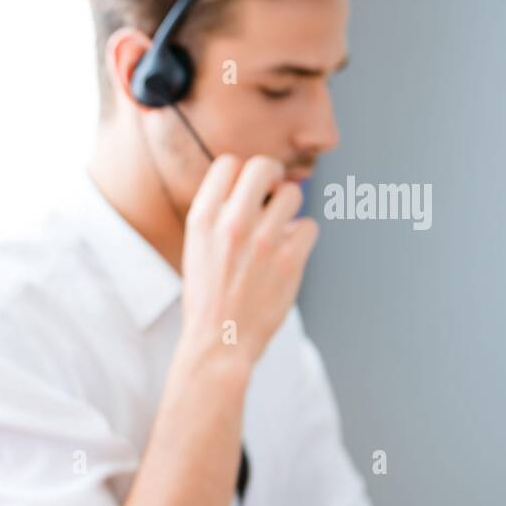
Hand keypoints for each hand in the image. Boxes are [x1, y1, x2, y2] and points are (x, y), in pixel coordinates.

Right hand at [177, 154, 318, 372]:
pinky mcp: (290, 258)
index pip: (228, 163)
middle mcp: (231, 223)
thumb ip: (219, 216)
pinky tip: (287, 255)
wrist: (219, 342)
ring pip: (293, 193)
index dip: (241, 174)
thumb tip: (254, 188)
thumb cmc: (208, 296)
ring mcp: (262, 239)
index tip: (246, 192)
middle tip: (271, 198)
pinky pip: (309, 226)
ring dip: (289, 209)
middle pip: (264, 167)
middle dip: (272, 178)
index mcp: (202, 218)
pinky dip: (301, 239)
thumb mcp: (196, 249)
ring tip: (278, 232)